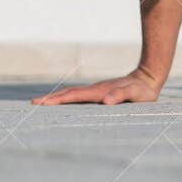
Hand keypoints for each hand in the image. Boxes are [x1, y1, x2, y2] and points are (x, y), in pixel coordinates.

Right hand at [31, 69, 161, 105]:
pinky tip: (64, 104)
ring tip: (42, 103)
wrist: (148, 77)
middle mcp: (94, 90)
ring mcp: (96, 91)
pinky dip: (67, 99)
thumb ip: (121, 96)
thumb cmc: (142, 90)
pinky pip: (79, 97)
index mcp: (98, 92)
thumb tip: (106, 101)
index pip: (73, 96)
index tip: (41, 103)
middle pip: (69, 94)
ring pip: (72, 94)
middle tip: (33, 104)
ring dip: (57, 98)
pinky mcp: (100, 93)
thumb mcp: (134, 94)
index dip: (57, 100)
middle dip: (51, 99)